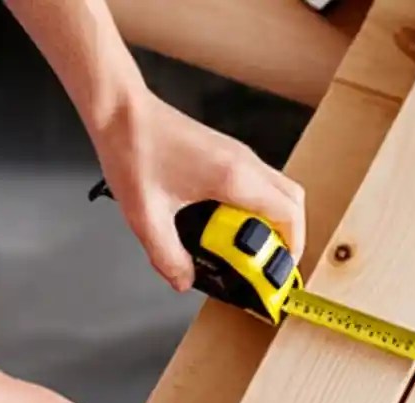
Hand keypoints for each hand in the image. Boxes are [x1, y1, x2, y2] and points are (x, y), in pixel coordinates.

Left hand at [89, 90, 305, 291]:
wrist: (120, 110)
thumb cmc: (133, 148)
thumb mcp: (145, 215)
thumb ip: (166, 256)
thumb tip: (183, 280)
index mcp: (234, 178)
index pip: (288, 215)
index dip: (292, 246)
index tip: (277, 269)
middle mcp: (244, 163)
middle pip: (294, 202)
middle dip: (289, 235)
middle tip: (269, 260)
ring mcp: (238, 155)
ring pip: (279, 190)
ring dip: (273, 220)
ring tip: (246, 245)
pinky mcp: (227, 153)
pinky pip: (260, 183)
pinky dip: (257, 207)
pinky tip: (227, 222)